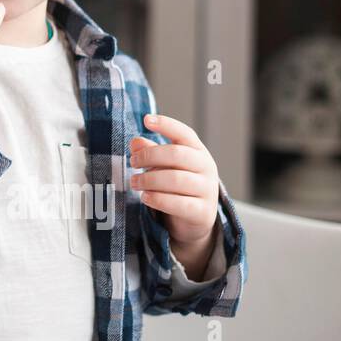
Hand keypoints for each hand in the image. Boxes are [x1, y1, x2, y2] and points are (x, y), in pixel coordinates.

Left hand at [129, 113, 219, 250]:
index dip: (166, 125)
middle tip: (132, 162)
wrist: (195, 220)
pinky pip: (178, 204)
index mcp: (198, 152)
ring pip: (176, 179)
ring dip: (149, 179)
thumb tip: (135, 142)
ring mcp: (208, 190)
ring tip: (134, 182)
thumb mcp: (164, 167)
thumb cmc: (177, 187)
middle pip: (177, 154)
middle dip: (150, 156)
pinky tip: (145, 197)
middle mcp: (207, 168)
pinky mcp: (203, 212)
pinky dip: (158, 199)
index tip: (146, 120)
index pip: (184, 133)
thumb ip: (151, 153)